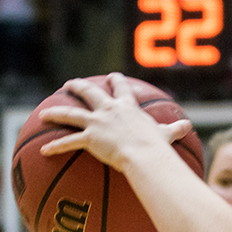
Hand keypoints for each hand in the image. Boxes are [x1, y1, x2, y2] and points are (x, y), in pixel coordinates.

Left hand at [39, 72, 193, 172]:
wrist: (145, 154)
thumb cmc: (157, 146)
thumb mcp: (167, 135)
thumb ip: (174, 129)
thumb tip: (188, 126)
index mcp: (127, 108)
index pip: (120, 89)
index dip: (116, 81)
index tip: (112, 76)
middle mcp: (109, 110)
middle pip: (89, 93)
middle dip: (78, 87)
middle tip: (70, 84)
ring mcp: (97, 123)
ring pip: (71, 114)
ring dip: (56, 113)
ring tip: (44, 114)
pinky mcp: (89, 138)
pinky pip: (68, 143)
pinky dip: (56, 147)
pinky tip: (44, 151)